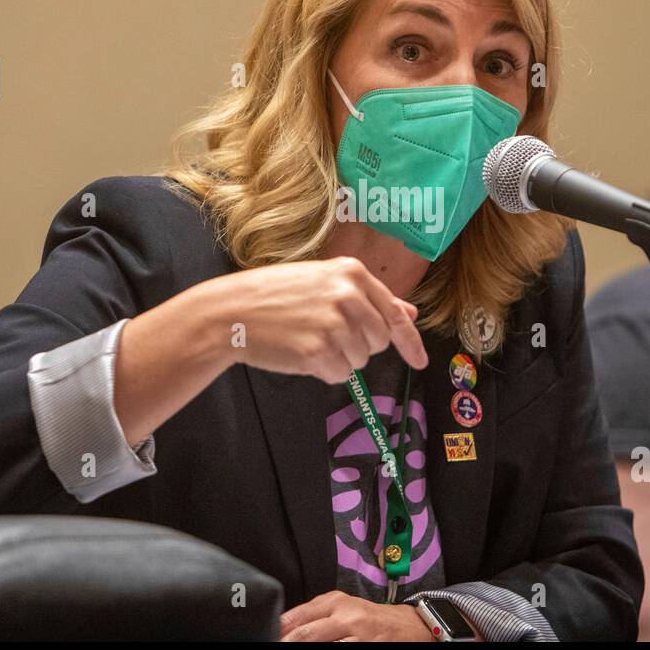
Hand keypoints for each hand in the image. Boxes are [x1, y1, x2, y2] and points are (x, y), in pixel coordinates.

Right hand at [204, 257, 429, 382]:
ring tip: (307, 338)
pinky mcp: (319, 351)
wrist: (230, 311)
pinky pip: (340, 375)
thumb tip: (409, 312)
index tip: (420, 361)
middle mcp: (348, 296)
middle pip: (379, 341)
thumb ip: (367, 297)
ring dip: (338, 358)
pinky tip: (300, 352)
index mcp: (351, 273)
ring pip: (360, 360)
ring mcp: (335, 324)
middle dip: (358, 345)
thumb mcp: (322, 282)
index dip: (411, 342)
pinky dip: (323, 371)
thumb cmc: (273, 295)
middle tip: (325, 333)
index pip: (395, 314)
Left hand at [279, 591, 435, 641]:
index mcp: (334, 602)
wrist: (409, 626)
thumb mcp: (342, 607)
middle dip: (285, 645)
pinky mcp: (369, 649)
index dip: (276, 633)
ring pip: (321, 648)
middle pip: (305, 635)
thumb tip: (280, 629)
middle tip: (270, 648)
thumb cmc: (370, 618)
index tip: (263, 639)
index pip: (295, 618)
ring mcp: (358, 636)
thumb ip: (312, 615)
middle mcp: (345, 617)